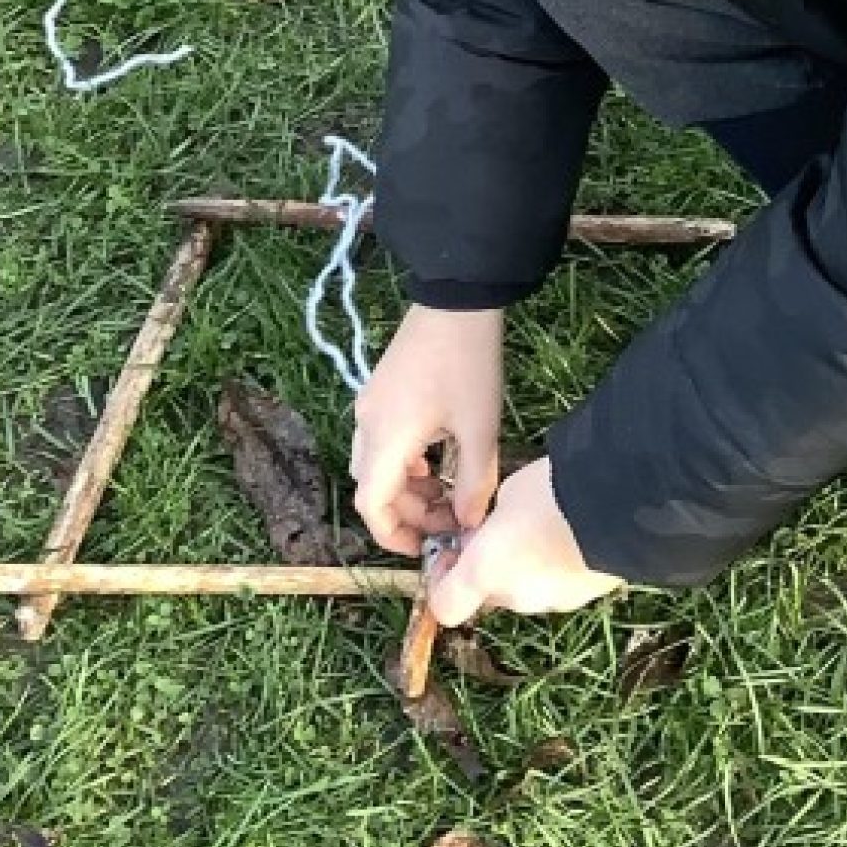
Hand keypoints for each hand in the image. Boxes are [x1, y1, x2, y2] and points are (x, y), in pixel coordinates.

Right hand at [349, 303, 503, 556]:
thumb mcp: (480, 429)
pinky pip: (381, 439)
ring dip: (407, 486)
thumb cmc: (469, 364)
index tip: (424, 547)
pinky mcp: (379, 389)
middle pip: (372, 486)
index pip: (371, 503)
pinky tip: (436, 458)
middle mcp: (367, 423)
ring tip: (449, 490)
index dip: (392, 534)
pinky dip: (404, 460)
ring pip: (375, 463)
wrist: (457, 299)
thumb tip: (468, 524)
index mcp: (386, 437)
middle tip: (449, 518)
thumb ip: (474, 483)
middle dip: (407, 511)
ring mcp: (369, 404)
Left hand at [427, 456, 625, 626]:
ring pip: (527, 589)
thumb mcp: (509, 492)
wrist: (619, 506)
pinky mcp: (586, 598)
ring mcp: (554, 601)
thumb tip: (496, 531)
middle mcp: (516, 597)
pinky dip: (558, 568)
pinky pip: (559, 585)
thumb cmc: (552, 492)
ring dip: (527, 567)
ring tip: (547, 526)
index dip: (442, 582)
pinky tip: (574, 536)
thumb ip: (493, 521)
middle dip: (492, 566)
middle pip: (490, 593)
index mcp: (485, 572)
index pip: (444, 606)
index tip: (456, 550)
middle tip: (505, 527)